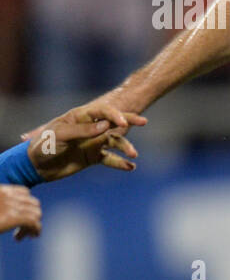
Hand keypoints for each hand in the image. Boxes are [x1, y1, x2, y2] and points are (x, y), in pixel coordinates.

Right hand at [0, 185, 40, 238]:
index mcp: (2, 190)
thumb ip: (1, 204)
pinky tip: (19, 238)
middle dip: (32, 216)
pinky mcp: (12, 217)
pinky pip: (33, 223)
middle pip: (34, 204)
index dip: (28, 204)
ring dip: (32, 226)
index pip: (25, 192)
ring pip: (36, 214)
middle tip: (22, 227)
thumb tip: (5, 211)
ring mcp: (11, 206)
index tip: (22, 214)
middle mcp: (8, 195)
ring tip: (20, 235)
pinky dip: (33, 231)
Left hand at [22, 103, 146, 181]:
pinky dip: (120, 163)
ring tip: (134, 155)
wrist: (36, 167)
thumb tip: (105, 127)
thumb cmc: (44, 145)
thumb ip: (82, 130)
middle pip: (114, 123)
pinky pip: (110, 159)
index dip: (114, 115)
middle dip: (129, 121)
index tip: (123, 123)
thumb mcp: (60, 135)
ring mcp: (93, 142)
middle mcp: (90, 128)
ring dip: (126, 148)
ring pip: (115, 142)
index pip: (101, 111)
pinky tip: (130, 167)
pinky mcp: (93, 157)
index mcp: (80, 117)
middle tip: (144, 121)